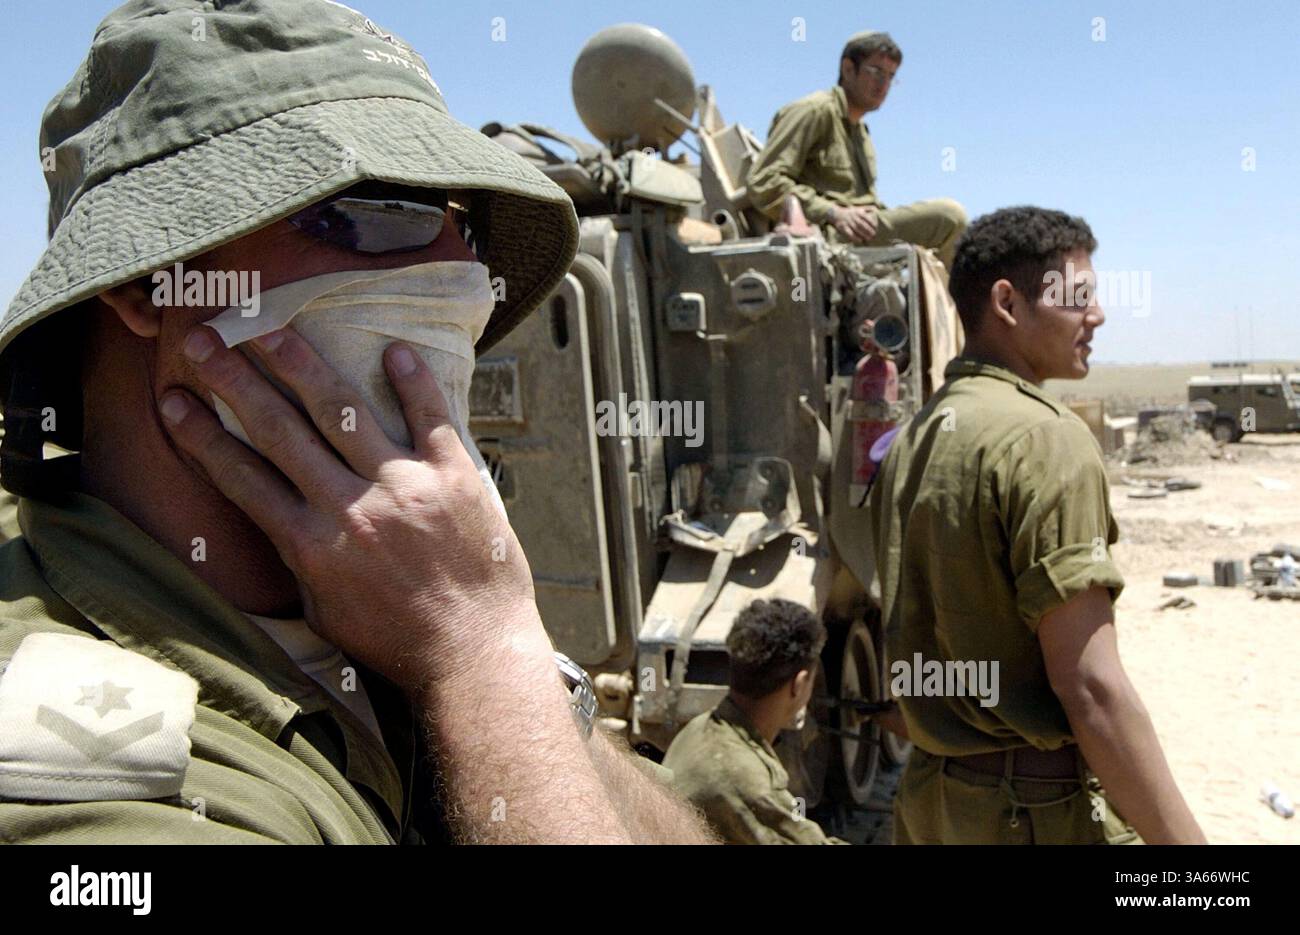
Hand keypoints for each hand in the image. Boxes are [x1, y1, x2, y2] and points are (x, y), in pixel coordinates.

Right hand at [159, 325, 543, 695]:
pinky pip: (430, 416)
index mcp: (312, 545)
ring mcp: (405, 485)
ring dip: (302, 364)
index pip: (242, 476)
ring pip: (343, 410)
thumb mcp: (326, 612)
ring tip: (271, 327)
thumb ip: (300, 560)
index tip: (172, 399)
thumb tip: (279, 517)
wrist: (473, 654)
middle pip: (280, 429)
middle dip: (235, 380)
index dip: (202, 434)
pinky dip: (413, 381)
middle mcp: (351, 507)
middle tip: (205, 339)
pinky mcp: (455, 477)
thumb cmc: (397, 641)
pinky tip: (395, 348)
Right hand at [829, 205, 878, 242]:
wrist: (836, 214)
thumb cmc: (850, 212)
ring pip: (856, 229)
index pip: (866, 217)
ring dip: (863, 234)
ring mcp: (848, 222)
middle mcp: (853, 217)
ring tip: (869, 238)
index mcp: (858, 212)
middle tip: (874, 234)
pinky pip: (850, 233)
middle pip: (862, 224)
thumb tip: (876, 209)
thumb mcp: (858, 208)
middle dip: (868, 229)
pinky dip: (855, 237)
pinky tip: (860, 241)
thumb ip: (867, 208)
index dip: (871, 222)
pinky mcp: (843, 228)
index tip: (876, 227)